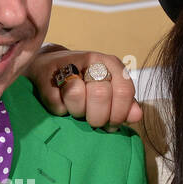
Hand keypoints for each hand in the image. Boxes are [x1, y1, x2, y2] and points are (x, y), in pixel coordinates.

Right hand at [25, 45, 141, 131]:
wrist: (49, 68)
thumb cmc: (84, 84)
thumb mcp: (109, 92)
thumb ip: (124, 105)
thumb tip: (136, 115)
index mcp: (111, 64)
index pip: (124, 91)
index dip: (119, 114)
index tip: (111, 124)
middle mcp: (92, 59)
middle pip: (101, 94)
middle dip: (97, 117)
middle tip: (92, 120)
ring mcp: (67, 64)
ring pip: (76, 94)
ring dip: (77, 111)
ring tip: (76, 110)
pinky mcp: (46, 75)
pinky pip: (56, 103)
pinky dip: (60, 111)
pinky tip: (62, 105)